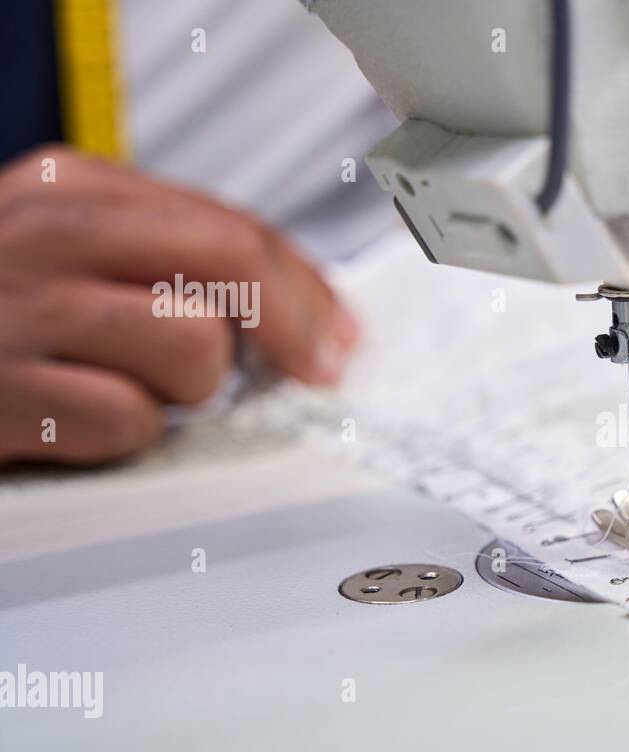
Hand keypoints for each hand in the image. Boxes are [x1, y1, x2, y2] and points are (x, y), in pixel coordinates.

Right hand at [0, 145, 358, 465]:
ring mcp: (18, 311)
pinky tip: (78, 422)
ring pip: (193, 346)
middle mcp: (44, 234)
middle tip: (310, 371)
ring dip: (185, 390)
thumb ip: (168, 263)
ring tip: (131, 390)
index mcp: (68, 187)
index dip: (310, 288)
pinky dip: (121, 437)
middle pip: (231, 266)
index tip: (344, 337)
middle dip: (292, 328)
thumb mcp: (71, 258)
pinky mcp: (1, 394)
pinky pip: (127, 421)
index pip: (231, 226)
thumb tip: (299, 313)